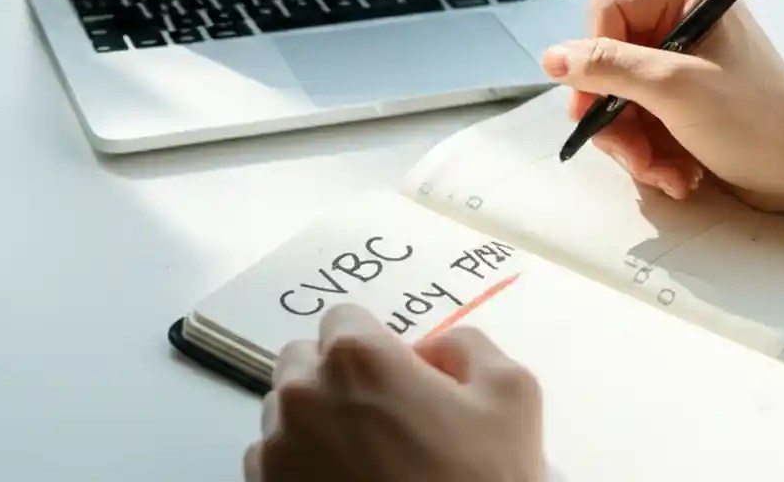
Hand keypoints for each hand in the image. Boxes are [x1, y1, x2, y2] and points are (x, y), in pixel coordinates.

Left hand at [244, 304, 543, 481]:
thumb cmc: (480, 480)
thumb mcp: (512, 393)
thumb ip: (469, 346)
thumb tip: (434, 348)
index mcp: (358, 358)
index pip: (344, 318)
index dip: (376, 344)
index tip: (398, 376)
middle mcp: (303, 395)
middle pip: (304, 360)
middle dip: (337, 377)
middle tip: (383, 416)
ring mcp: (277, 450)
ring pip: (284, 411)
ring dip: (315, 420)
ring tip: (366, 457)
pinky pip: (271, 460)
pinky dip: (300, 465)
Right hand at [541, 0, 783, 211]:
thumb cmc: (758, 120)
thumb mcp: (673, 88)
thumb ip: (608, 67)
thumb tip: (553, 58)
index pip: (608, 15)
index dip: (594, 63)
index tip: (594, 108)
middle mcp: (684, 22)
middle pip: (610, 64)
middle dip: (618, 119)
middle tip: (635, 154)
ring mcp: (685, 65)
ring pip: (621, 101)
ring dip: (636, 146)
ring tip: (666, 172)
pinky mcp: (687, 102)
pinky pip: (643, 123)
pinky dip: (654, 154)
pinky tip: (680, 174)